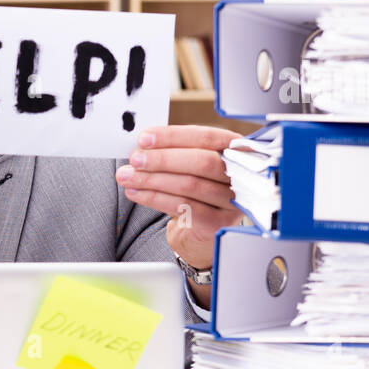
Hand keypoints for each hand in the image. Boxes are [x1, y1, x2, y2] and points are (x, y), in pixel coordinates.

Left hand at [114, 124, 243, 302]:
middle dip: (163, 159)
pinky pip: (183, 207)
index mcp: (235, 151)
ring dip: (152, 179)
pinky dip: (155, 198)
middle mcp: (240, 175)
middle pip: (202, 162)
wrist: (202, 231)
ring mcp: (232, 201)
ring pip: (190, 185)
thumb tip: (141, 147)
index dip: (174, 136)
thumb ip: (173, 153)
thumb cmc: (195, 191)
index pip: (207, 137)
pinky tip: (137, 193)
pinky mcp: (218, 223)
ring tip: (127, 177)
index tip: (144, 138)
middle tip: (135, 159)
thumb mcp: (189, 167)